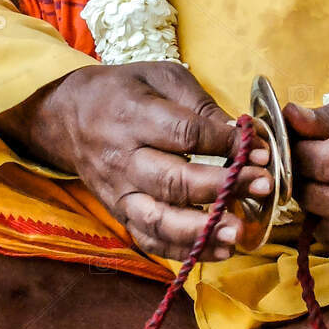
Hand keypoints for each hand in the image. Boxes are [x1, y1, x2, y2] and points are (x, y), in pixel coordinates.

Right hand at [0, 62, 270, 261]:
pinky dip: (182, 251)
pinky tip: (217, 250)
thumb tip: (242, 134)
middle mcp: (123, 158)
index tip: (258, 148)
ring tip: (238, 232)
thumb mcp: (160, 77)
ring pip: (158, 219)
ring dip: (201, 230)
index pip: (184, 134)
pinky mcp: (119, 212)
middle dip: (222, 187)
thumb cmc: (124, 91)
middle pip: (174, 180)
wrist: (67, 117)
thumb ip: (200, 104)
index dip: (225, 143)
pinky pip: (148, 239)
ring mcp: (119, 191)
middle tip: (261, 186)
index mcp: (134, 115)